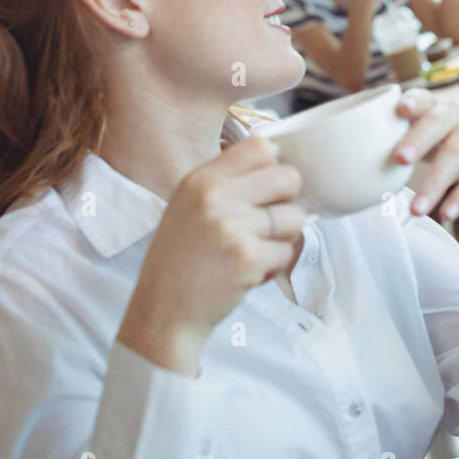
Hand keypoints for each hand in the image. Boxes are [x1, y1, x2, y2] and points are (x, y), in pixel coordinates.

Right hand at [120, 137, 304, 372]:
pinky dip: (275, 266)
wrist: (163, 311)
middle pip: (289, 177)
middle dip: (288, 202)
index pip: (261, 147)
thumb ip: (228, 181)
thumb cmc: (182, 258)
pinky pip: (287, 252)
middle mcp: (214, 197)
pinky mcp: (247, 258)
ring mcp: (231, 227)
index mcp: (200, 179)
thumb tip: (280, 161)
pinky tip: (249, 272)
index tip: (267, 189)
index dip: (274, 167)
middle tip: (268, 223)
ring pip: (295, 217)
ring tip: (255, 250)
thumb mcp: (189, 206)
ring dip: (283, 238)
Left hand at [392, 88, 458, 220]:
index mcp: (436, 107)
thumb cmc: (453, 139)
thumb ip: (403, 142)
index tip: (399, 109)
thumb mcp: (432, 134)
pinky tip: (447, 213)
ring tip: (416, 210)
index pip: (423, 97)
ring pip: (457, 153)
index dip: (412, 101)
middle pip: (438, 122)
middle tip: (399, 159)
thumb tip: (352, 174)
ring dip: (435, 182)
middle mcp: (458, 114)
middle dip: (418, 139)